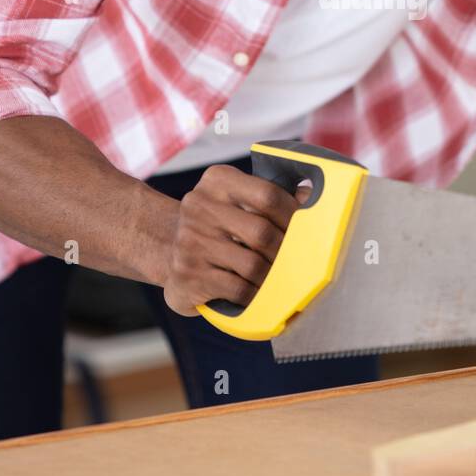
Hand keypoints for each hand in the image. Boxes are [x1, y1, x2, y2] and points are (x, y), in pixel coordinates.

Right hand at [162, 164, 303, 315]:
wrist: (165, 246)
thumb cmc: (217, 224)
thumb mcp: (237, 200)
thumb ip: (272, 197)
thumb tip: (310, 196)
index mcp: (217, 180)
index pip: (268, 195)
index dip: (294, 215)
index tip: (308, 230)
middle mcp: (198, 206)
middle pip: (262, 233)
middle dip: (285, 252)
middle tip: (298, 262)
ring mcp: (189, 241)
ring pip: (252, 265)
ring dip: (272, 277)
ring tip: (279, 279)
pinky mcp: (187, 274)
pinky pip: (237, 289)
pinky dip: (255, 294)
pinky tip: (257, 292)